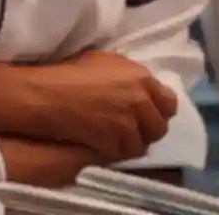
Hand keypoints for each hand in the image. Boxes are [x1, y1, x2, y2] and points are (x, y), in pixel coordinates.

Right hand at [27, 51, 177, 162]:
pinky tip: (107, 148)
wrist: (48, 94)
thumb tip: (141, 85)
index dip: (160, 111)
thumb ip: (131, 76)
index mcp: (142, 79)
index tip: (150, 115)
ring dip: (132, 145)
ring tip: (120, 142)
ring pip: (142, 144)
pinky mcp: (112, 142)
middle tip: (135, 132)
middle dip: (148, 131)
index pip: (169, 103)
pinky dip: (116, 154)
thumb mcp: (109, 62)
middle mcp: (140, 101)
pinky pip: (122, 154)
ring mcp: (127, 123)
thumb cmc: (73, 73)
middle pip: (159, 128)